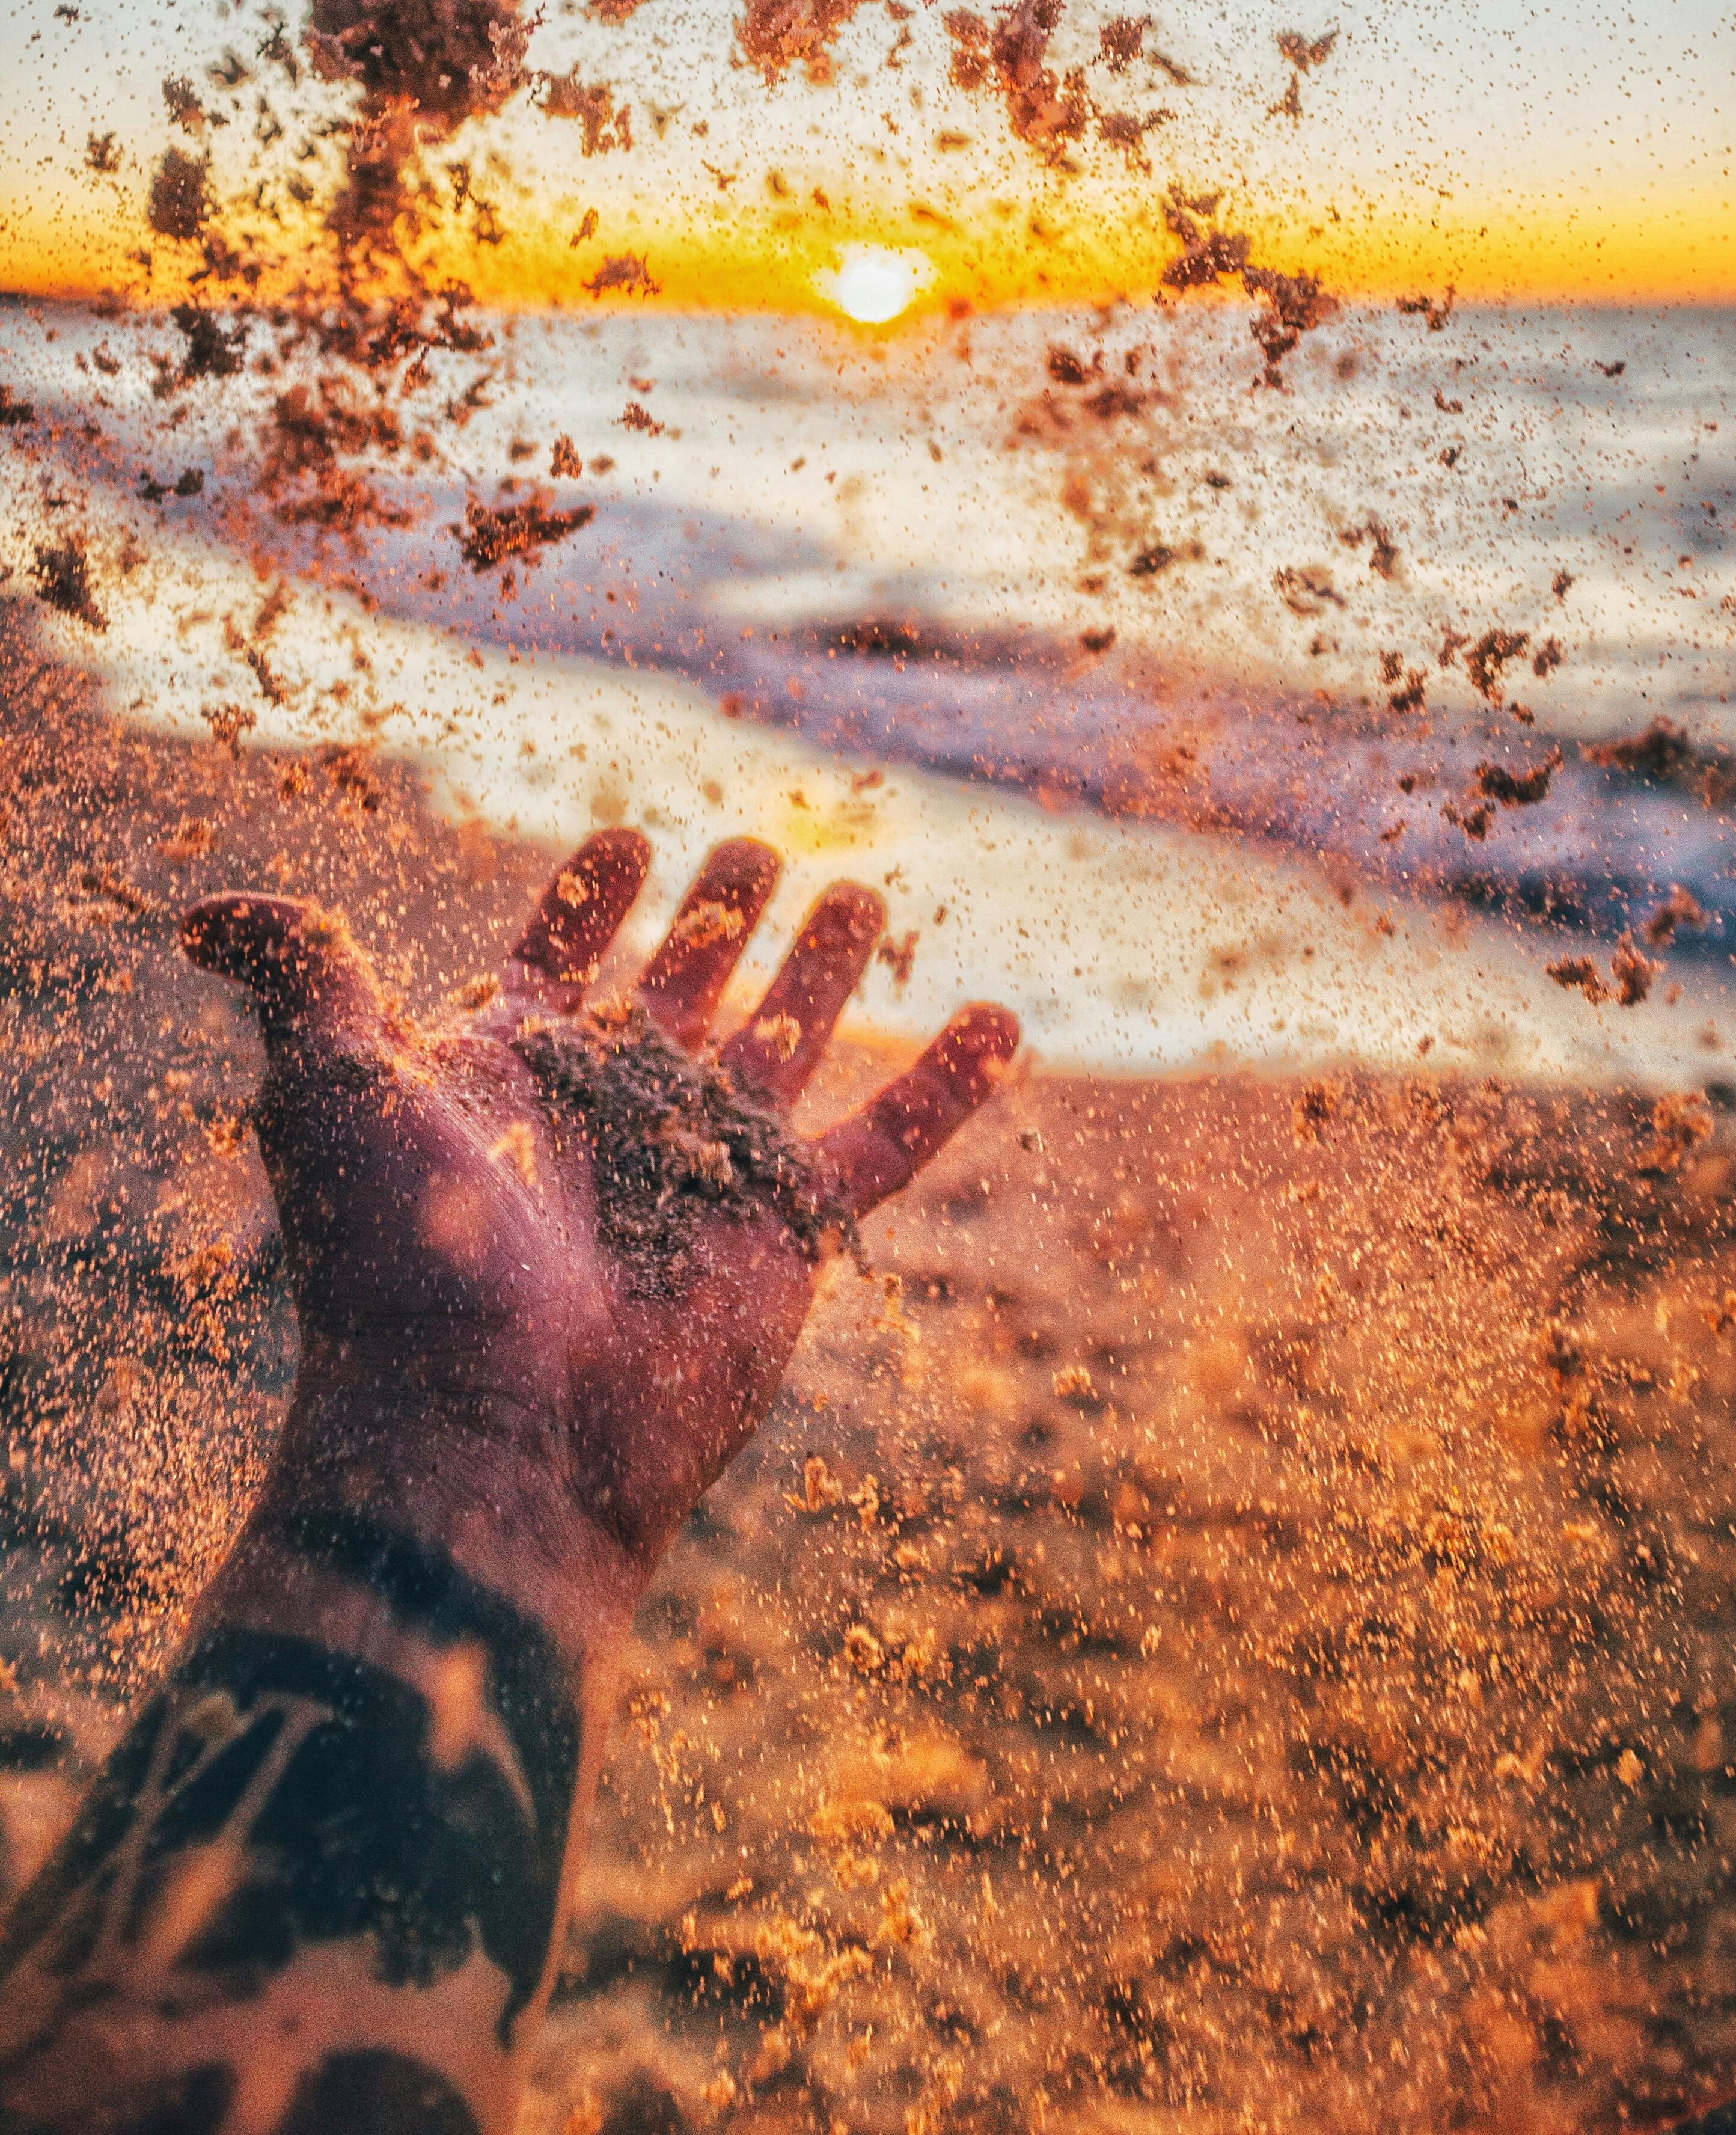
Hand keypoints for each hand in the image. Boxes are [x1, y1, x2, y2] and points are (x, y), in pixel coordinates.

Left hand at [183, 834, 1016, 1599]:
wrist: (487, 1428)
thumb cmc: (397, 1256)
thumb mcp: (329, 1090)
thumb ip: (297, 978)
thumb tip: (203, 911)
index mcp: (507, 1076)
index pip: (557, 962)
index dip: (587, 903)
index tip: (623, 840)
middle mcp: (611, 1117)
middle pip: (681, 992)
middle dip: (719, 918)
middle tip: (757, 843)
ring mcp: (705, 1174)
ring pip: (784, 1046)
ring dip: (824, 971)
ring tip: (860, 892)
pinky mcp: (788, 1235)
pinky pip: (885, 1144)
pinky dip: (948, 1086)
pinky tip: (1000, 1020)